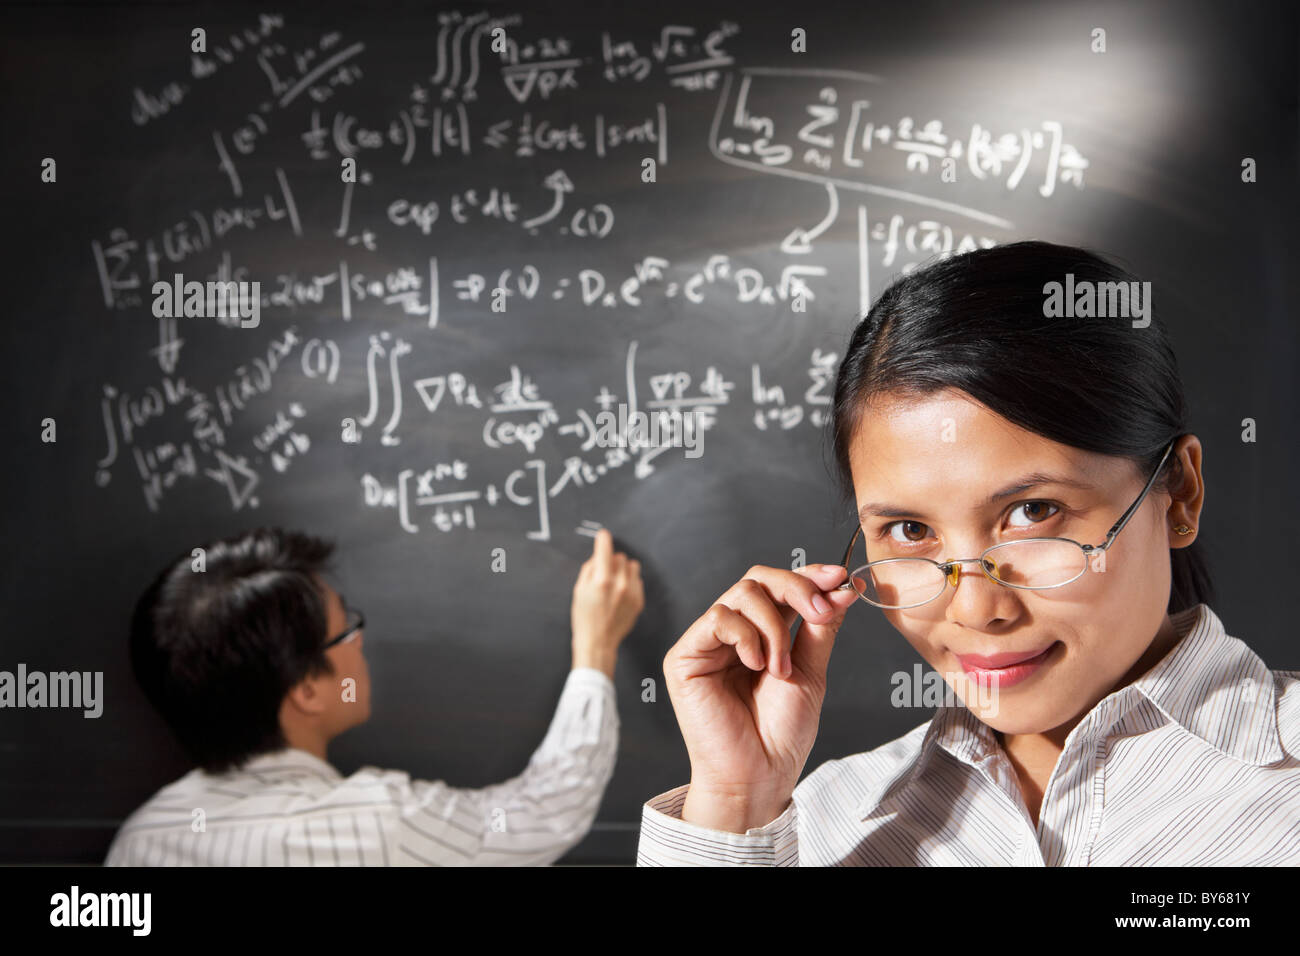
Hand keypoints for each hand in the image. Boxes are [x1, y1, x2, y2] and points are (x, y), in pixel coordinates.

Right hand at [570, 529, 643, 677]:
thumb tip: (599, 555)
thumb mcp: (579, 590)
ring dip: (623, 569)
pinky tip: (620, 593)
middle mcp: (619, 584)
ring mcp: (631, 593)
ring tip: (614, 582)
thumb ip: (590, 569)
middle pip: (620, 556)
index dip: (603, 540)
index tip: (603, 536)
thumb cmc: (584, 618)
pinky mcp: (639, 600)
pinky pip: (638, 580)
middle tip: (604, 573)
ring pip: (632, 566)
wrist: (598, 642)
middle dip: (611, 560)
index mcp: (601, 580)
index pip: (605, 549)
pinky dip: (630, 582)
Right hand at [663, 563, 857, 832]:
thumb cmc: (781, 733)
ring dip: (773, 626)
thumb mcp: (811, 671)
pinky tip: (755, 665)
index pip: (780, 587)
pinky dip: (745, 636)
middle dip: (796, 588)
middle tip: (820, 611)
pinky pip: (718, 618)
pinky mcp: (685, 655)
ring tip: (780, 668)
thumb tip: (842, 589)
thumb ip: (820, 627)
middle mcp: (733, 632)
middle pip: (759, 579)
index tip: (841, 578)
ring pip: (742, 594)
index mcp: (762, 634)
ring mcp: (707, 642)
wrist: (759, 775)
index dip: (808, 575)